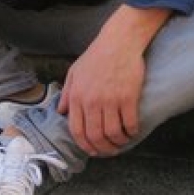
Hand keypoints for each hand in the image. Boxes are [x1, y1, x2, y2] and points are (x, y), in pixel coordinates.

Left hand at [57, 5, 169, 156]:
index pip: (77, 130)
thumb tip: (61, 112)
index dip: (84, 144)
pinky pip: (130, 123)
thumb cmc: (96, 56)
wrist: (118, 43)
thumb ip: (67, 94)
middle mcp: (92, 102)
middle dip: (103, 149)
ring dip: (118, 143)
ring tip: (122, 141)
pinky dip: (131, 132)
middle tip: (109, 151)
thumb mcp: (74, 72)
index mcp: (78, 97)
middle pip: (95, 136)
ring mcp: (110, 101)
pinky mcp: (128, 98)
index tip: (92, 150)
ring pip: (113, 133)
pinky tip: (132, 131)